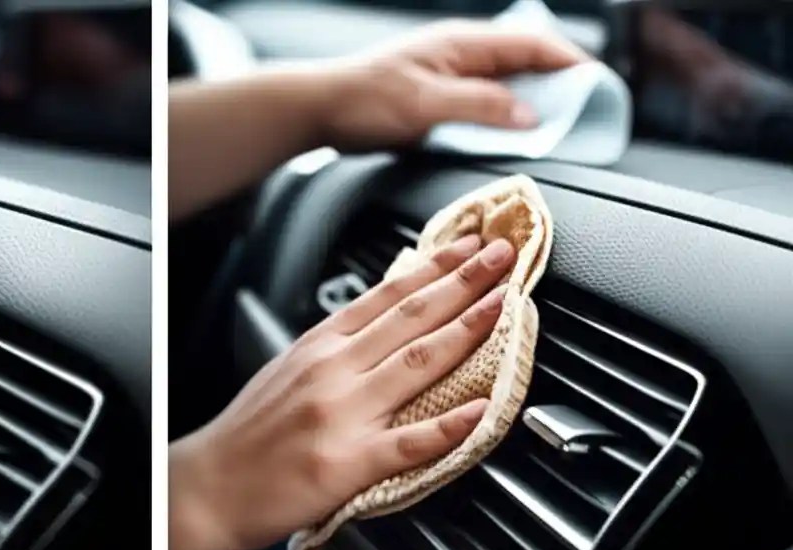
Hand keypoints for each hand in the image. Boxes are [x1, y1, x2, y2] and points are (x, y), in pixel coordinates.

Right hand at [169, 235, 516, 549]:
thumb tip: (383, 322)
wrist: (210, 488)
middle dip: (464, 282)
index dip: (435, 267)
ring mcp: (343, 415)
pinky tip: (482, 410)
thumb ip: (335, 347)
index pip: (387, 295)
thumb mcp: (286, 369)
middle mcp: (333, 371)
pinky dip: (450, 424)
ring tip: (504, 306)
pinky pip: (410, 441)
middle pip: (411, 317)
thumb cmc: (248, 436)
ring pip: (418, 363)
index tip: (470, 245)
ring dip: (468, 329)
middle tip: (504, 256)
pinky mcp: (349, 463)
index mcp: (318, 347)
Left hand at [313, 20, 587, 148]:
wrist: (317, 108)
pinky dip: (502, 117)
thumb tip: (529, 115)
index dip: (571, 63)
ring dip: (530, 104)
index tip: (599, 86)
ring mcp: (448, 75)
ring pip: (505, 85)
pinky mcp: (436, 98)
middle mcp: (460, 54)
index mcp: (464, 44)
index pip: (534, 44)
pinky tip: (507, 138)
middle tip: (585, 114)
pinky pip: (482, 104)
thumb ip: (480, 107)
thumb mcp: (427, 105)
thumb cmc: (363, 100)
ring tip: (557, 130)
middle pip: (525, 64)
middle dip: (558, 85)